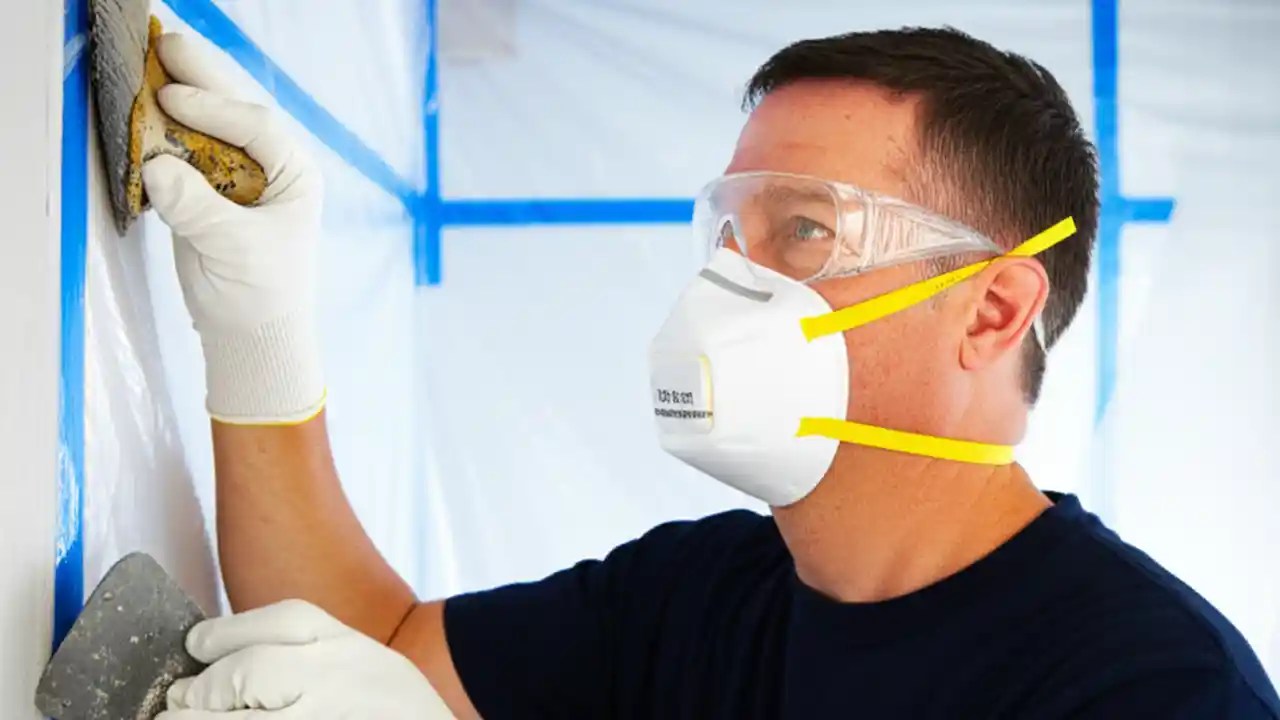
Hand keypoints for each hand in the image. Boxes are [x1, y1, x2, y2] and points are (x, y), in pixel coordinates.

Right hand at [141, 33, 323, 423]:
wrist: (252, 335)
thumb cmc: (262, 293)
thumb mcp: (235, 249)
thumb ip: (199, 207)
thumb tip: (159, 167)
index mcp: (295, 175)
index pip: (256, 126)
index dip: (216, 106)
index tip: (176, 96)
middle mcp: (271, 168)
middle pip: (236, 111)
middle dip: (203, 76)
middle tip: (166, 43)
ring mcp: (239, 177)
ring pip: (210, 125)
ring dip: (182, 92)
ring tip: (153, 57)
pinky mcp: (209, 192)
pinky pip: (186, 150)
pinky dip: (164, 129)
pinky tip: (143, 105)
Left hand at [158, 600, 455, 718]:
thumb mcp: (377, 674)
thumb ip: (322, 662)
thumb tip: (241, 665)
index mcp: (356, 651)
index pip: (284, 621)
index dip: (229, 631)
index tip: (197, 644)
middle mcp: (341, 682)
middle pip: (253, 670)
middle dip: (204, 688)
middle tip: (177, 702)